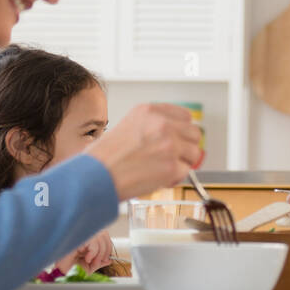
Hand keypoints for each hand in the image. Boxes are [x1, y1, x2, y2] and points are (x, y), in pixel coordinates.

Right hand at [57, 230, 112, 273]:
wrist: (61, 273)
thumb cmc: (72, 268)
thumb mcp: (89, 266)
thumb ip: (100, 261)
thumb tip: (110, 260)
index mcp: (87, 238)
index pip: (104, 235)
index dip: (108, 248)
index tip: (104, 260)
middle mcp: (84, 233)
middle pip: (104, 235)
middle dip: (105, 251)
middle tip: (97, 262)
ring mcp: (81, 234)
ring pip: (100, 238)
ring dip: (99, 254)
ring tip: (90, 261)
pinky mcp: (78, 237)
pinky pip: (93, 243)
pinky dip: (93, 253)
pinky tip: (86, 258)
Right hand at [86, 103, 203, 199]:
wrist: (95, 177)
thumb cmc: (103, 157)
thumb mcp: (127, 126)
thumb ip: (151, 125)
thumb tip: (174, 134)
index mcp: (149, 111)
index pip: (185, 115)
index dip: (182, 130)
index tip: (179, 138)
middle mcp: (161, 124)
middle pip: (194, 133)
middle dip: (185, 147)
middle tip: (172, 157)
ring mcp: (169, 145)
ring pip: (194, 153)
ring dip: (182, 163)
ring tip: (162, 168)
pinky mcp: (172, 166)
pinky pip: (186, 172)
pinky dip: (174, 178)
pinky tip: (158, 178)